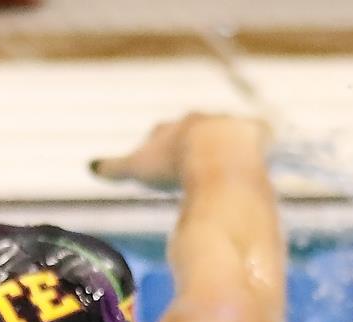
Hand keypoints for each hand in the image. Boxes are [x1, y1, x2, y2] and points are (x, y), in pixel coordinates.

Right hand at [89, 112, 270, 189]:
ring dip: (223, 143)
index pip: (161, 135)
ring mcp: (228, 126)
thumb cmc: (175, 164)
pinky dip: (257, 140)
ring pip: (224, 133)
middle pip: (192, 130)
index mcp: (172, 129)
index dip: (159, 147)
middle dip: (190, 141)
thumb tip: (91, 167)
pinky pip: (258, 134)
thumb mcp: (139, 168)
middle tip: (190, 155)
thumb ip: (115, 168)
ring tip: (224, 158)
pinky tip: (261, 146)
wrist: (217, 155)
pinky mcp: (255, 133)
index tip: (159, 157)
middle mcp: (199, 122)